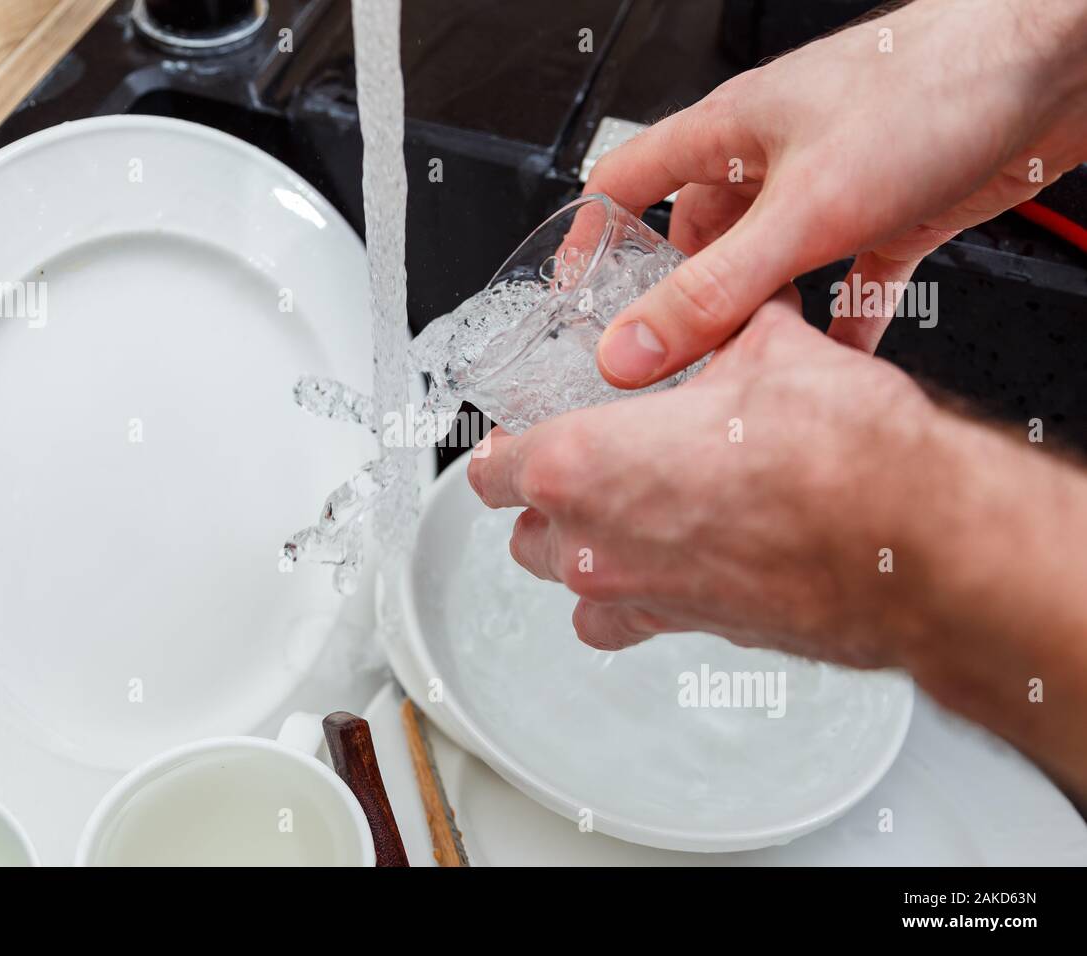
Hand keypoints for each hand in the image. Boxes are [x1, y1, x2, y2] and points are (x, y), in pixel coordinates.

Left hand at [468, 292, 1086, 794]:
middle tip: (585, 467)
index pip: (491, 467)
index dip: (501, 449)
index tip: (517, 438)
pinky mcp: (685, 629)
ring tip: (621, 516)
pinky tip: (664, 566)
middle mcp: (593, 543)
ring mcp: (635, 596)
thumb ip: (727, 334)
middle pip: (524, 529)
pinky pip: (623, 623)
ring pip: (566, 582)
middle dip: (544, 499)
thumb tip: (741, 314)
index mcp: (581, 464)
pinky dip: (628, 600)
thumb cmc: (835, 452)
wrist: (908, 539)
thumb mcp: (768, 349)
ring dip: (578, 551)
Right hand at [586, 0, 1086, 382]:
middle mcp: (771, 159)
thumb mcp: (801, 210)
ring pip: (769, 267)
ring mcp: (830, 188)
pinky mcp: (888, 214)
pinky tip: (834, 360)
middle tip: (670, 364)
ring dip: (756, 320)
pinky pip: (844, 281)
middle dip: (683, 302)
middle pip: (697, 240)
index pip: (626, 181)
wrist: (1057, 67)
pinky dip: (836, 323)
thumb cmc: (932, 89)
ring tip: (740, 375)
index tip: (573, 294)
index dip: (590, 235)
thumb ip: (711, 291)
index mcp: (726, 134)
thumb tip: (629, 348)